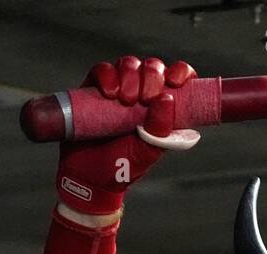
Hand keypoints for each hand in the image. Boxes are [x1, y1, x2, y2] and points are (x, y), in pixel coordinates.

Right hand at [55, 56, 199, 215]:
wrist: (86, 177)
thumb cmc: (120, 168)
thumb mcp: (145, 152)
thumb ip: (158, 130)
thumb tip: (167, 99)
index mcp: (162, 110)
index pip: (178, 81)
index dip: (181, 73)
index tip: (175, 81)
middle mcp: (142, 97)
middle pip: (153, 67)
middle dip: (152, 76)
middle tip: (144, 98)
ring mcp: (118, 90)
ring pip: (129, 64)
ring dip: (130, 75)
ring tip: (125, 100)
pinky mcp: (94, 89)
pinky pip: (102, 69)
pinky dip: (107, 76)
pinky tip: (109, 93)